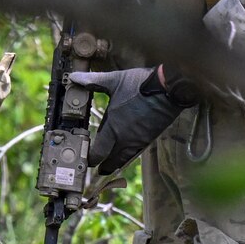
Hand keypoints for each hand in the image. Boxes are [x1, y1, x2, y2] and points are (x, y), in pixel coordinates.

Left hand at [67, 65, 199, 173]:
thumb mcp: (115, 81)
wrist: (169, 89)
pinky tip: (125, 152)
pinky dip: (127, 155)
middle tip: (96, 166)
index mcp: (114, 127)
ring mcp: (138, 140)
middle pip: (111, 161)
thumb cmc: (141, 84)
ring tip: (108, 164)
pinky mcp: (149, 138)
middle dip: (102, 166)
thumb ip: (93, 81)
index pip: (98, 152)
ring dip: (115, 162)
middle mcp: (125, 138)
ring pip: (123, 159)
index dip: (90, 159)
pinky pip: (135, 152)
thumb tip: (75, 77)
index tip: (85, 160)